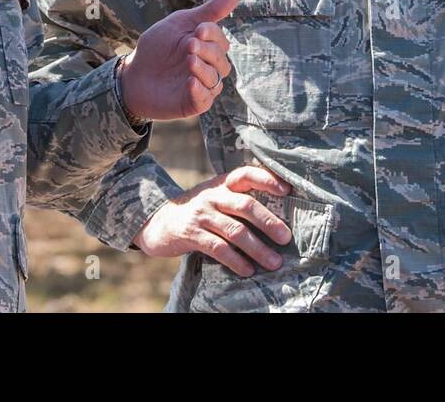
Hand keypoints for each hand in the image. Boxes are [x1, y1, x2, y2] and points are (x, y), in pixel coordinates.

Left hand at [119, 0, 240, 119]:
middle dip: (208, 51)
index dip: (213, 34)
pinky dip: (200, 91)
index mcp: (208, 47)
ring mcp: (202, 86)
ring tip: (189, 61)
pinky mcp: (193, 103)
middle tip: (189, 45)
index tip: (198, 30)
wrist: (132, 74)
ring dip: (204, 69)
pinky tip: (190, 82)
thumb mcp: (181, 23)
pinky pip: (204, 100)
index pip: (221, 40)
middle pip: (221, 61)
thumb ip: (209, 10)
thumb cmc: (157, 47)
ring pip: (215, 80)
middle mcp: (209, 67)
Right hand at [133, 166, 293, 276]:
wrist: (158, 222)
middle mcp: (212, 196)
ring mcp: (201, 215)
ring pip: (235, 230)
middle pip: (245, 205)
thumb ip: (237, 200)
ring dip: (258, 248)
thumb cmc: (197, 211)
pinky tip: (247, 270)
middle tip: (286, 238)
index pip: (246, 174)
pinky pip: (218, 248)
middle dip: (269, 222)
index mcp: (222, 184)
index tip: (286, 190)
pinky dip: (236, 260)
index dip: (267, 179)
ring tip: (274, 262)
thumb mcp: (215, 197)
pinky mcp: (191, 234)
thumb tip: (277, 218)